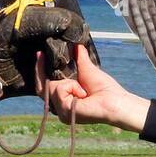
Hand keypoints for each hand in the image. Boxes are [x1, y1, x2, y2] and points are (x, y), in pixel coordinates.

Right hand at [34, 43, 150, 130]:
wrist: (116, 102)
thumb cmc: (105, 90)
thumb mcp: (88, 69)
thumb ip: (80, 58)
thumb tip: (76, 44)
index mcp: (64, 99)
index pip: (44, 86)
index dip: (39, 71)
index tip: (39, 54)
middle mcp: (60, 108)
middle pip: (41, 87)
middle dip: (41, 70)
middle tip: (41, 54)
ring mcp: (61, 112)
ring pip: (52, 87)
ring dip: (69, 84)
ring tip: (84, 92)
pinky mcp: (64, 112)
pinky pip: (59, 90)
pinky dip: (72, 88)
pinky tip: (83, 95)